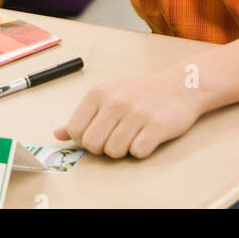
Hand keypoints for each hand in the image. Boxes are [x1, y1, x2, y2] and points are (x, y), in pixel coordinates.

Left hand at [53, 63, 204, 158]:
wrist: (180, 85)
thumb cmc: (141, 93)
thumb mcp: (109, 96)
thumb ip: (82, 116)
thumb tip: (58, 134)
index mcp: (99, 93)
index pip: (76, 130)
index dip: (85, 139)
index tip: (99, 132)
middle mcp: (116, 101)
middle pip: (93, 145)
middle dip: (103, 146)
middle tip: (118, 134)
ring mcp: (136, 114)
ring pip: (114, 152)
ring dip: (124, 148)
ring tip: (134, 132)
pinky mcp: (156, 126)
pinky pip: (137, 153)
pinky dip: (141, 149)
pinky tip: (147, 135)